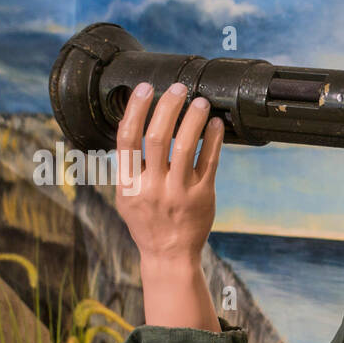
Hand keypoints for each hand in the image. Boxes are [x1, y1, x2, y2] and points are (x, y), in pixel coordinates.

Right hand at [115, 81, 223, 266]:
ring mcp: (178, 192)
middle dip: (167, 107)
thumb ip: (129, 167)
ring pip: (185, 146)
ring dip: (193, 119)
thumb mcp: (126, 197)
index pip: (127, 138)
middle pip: (157, 137)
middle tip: (178, 88)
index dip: (135, 109)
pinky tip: (216, 124)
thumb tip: (132, 127)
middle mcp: (152, 186)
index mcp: (129, 183)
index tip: (145, 88)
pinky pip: (209, 162)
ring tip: (200, 101)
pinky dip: (213, 140)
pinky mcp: (202, 197)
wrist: (169, 255)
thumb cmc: (147, 221)